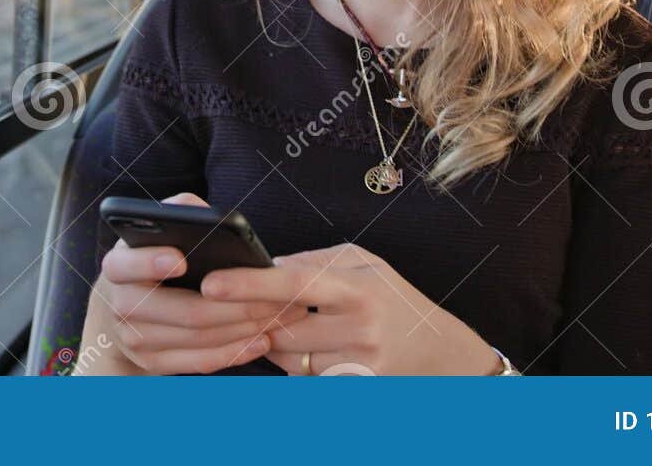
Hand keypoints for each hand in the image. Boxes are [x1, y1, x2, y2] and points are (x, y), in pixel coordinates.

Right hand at [81, 193, 307, 374]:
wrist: (122, 312)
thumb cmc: (150, 261)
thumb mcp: (152, 234)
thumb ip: (173, 214)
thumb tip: (196, 207)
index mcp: (117, 267)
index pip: (126, 265)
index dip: (151, 262)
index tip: (182, 259)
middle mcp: (120, 306)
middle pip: (185, 311)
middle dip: (237, 304)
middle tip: (276, 294)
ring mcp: (135, 340)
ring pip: (199, 338)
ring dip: (246, 328)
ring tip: (281, 313)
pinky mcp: (153, 363)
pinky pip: (201, 362)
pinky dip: (236, 352)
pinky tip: (264, 339)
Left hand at [200, 241, 502, 374]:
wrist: (440, 352)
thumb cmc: (395, 298)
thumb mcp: (364, 263)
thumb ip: (314, 261)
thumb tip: (264, 264)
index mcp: (357, 287)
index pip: (293, 283)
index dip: (248, 284)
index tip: (210, 283)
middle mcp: (359, 328)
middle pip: (281, 329)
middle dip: (260, 319)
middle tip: (250, 306)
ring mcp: (358, 365)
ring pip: (287, 358)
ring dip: (276, 342)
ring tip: (293, 325)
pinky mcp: (354, 390)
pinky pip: (303, 380)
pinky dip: (297, 364)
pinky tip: (311, 349)